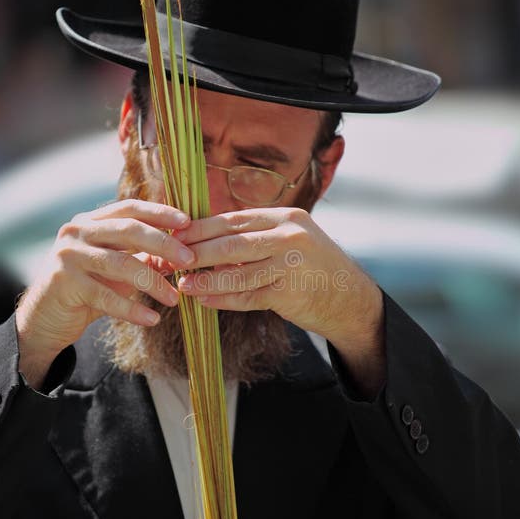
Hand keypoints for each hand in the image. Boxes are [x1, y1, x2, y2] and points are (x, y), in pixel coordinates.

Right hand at [15, 199, 193, 386]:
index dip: (160, 213)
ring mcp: (67, 256)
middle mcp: (76, 232)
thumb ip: (142, 257)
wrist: (45, 319)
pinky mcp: (63, 283)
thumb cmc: (87, 290)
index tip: (188, 222)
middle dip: (163, 243)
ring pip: (121, 264)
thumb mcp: (116, 270)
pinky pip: (107, 296)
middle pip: (128, 230)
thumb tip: (181, 253)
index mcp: (90, 221)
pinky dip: (132, 309)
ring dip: (153, 282)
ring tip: (174, 298)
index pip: (129, 208)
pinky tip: (152, 319)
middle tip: (190, 259)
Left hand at [176, 207, 384, 393]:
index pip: (233, 219)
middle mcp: (289, 236)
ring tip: (182, 285)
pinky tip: (205, 301)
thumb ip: (256, 236)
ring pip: (237, 272)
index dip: (201, 228)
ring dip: (206, 280)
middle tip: (170, 259)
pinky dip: (224, 300)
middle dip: (197, 252)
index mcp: (285, 217)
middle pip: (232, 243)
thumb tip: (206, 238)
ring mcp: (291, 265)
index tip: (174, 235)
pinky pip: (248, 297)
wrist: (349, 297)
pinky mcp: (290, 293)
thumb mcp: (290, 239)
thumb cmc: (311, 267)